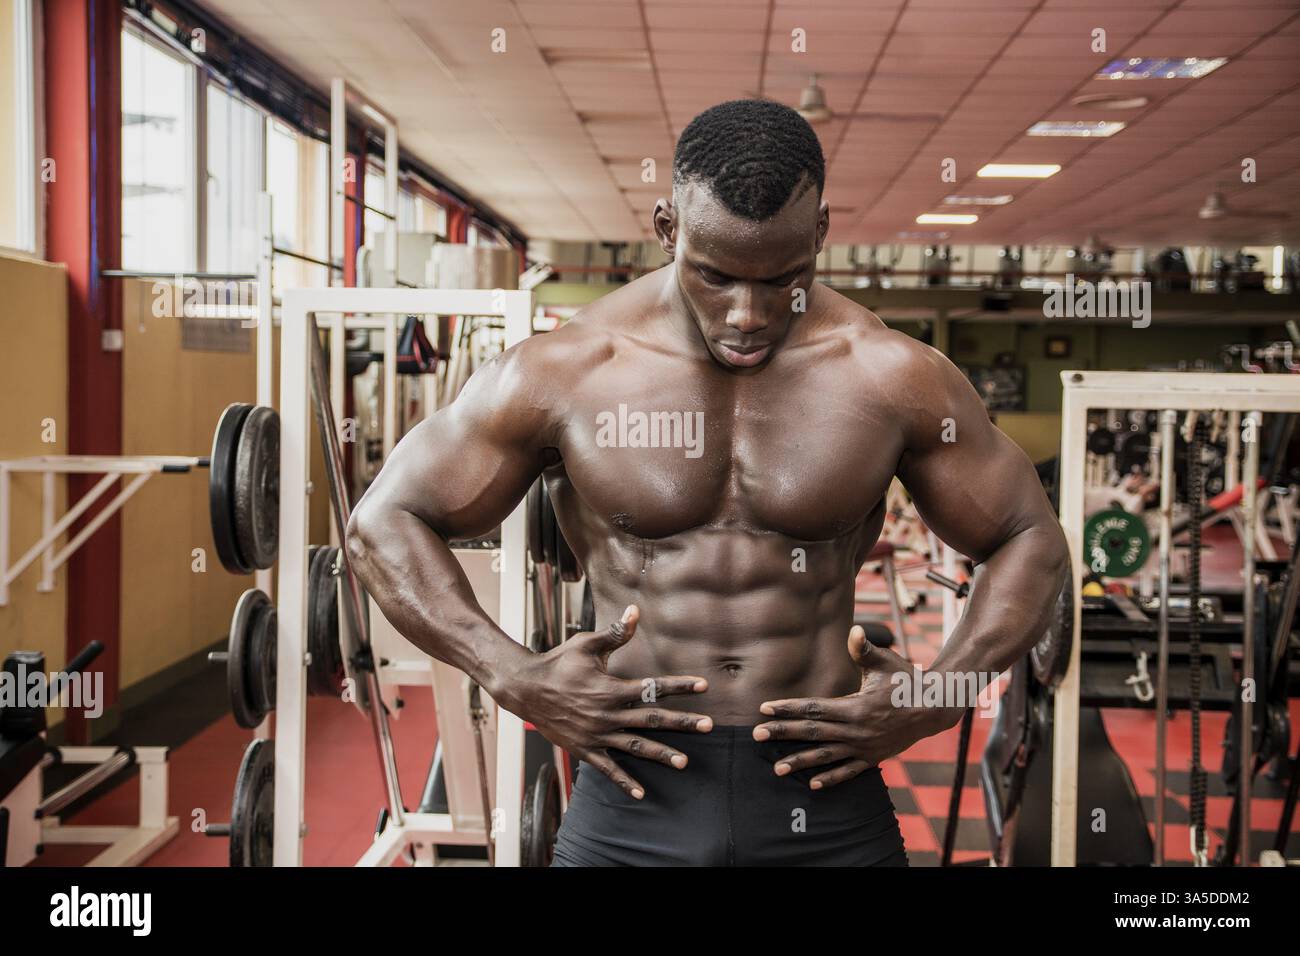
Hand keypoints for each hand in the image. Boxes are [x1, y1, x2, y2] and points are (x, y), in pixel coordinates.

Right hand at [500, 605, 711, 798]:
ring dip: (661, 755)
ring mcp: (597, 735)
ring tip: (684, 762)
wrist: (525, 689)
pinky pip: (608, 769)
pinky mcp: (585, 749)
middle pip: (652, 719)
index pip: (653, 686)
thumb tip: (636, 610)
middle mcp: (608, 714)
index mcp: (611, 688)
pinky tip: (641, 794)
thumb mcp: (586, 645)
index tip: (704, 686)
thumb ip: (615, 633)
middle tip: (709, 725)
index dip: (680, 686)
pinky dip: (625, 782)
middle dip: (682, 722)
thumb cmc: (558, 662)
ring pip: (636, 747)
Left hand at [752, 625, 959, 789]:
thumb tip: (854, 631)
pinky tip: (812, 784)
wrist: (934, 709)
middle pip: (813, 732)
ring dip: (800, 762)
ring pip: (826, 756)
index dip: (788, 708)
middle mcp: (857, 730)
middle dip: (783, 733)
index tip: (766, 708)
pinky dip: (830, 778)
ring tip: (776, 768)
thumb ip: (865, 650)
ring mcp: (864, 747)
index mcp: (856, 707)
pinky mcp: (872, 758)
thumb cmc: (906, 681)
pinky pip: (848, 772)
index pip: (814, 708)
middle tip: (757, 735)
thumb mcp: (887, 663)